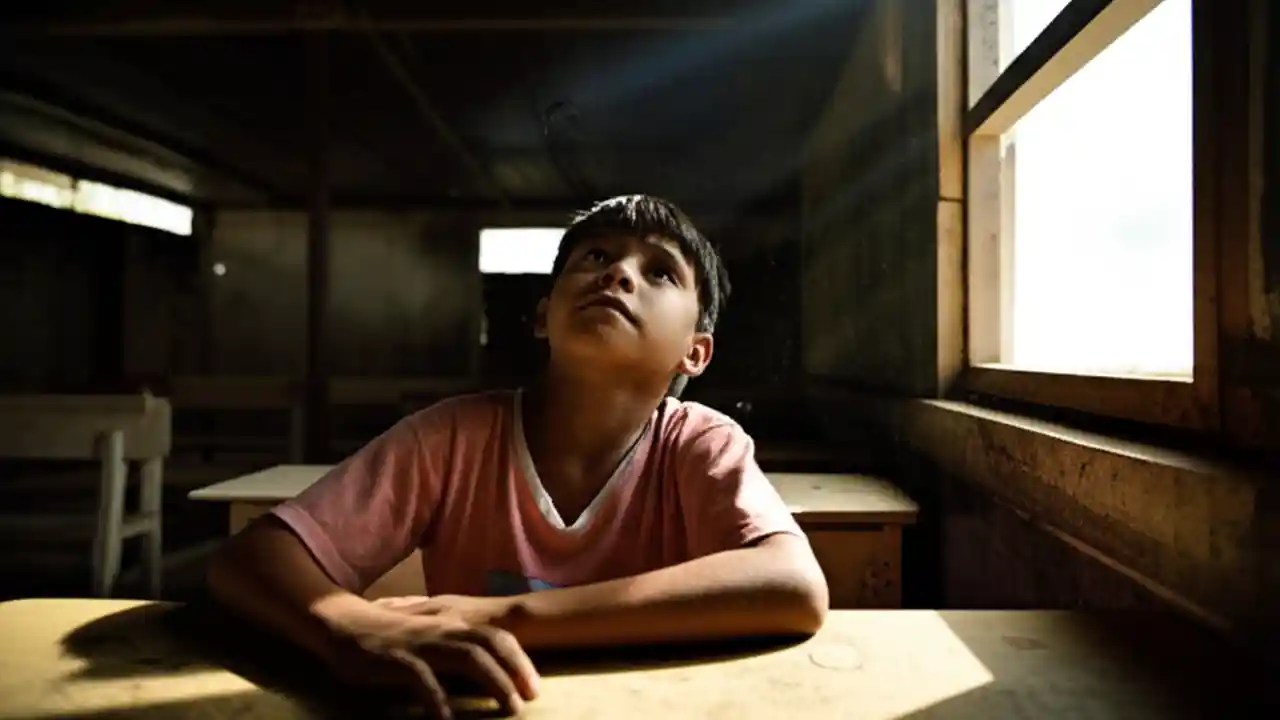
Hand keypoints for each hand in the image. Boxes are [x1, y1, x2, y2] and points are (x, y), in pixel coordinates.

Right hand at [327, 599, 538, 719]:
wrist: (343, 623)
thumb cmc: (390, 636)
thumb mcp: (428, 639)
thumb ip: (454, 651)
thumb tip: (485, 676)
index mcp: (451, 624)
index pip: (496, 636)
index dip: (519, 659)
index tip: (535, 686)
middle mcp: (442, 629)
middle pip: (489, 644)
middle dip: (515, 670)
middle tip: (530, 699)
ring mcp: (420, 642)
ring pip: (467, 657)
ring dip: (492, 681)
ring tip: (508, 706)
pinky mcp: (395, 659)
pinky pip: (423, 679)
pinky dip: (439, 699)